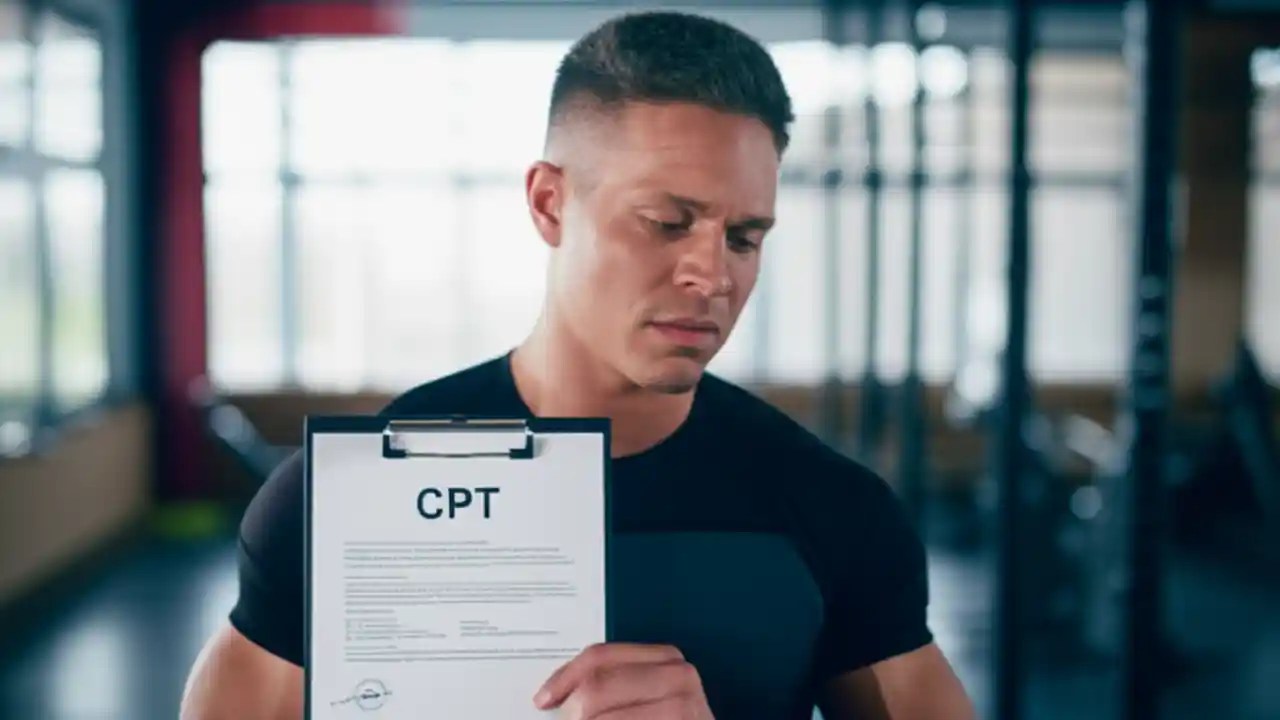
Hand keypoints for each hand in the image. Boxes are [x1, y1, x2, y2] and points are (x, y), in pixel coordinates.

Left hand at [533, 642, 712, 718]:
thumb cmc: (668, 719)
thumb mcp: (644, 695)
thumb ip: (612, 686)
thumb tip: (556, 695)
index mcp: (665, 658)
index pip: (600, 656)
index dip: (565, 677)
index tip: (544, 699)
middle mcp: (678, 676)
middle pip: (598, 687)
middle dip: (574, 711)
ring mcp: (682, 707)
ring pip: (602, 718)